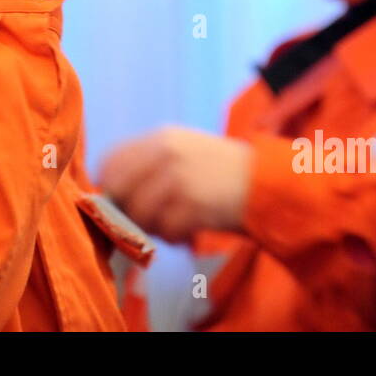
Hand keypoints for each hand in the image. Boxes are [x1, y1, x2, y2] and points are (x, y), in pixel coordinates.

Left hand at [99, 127, 252, 243]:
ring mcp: (180, 179)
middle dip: (127, 211)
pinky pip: (165, 231)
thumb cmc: (223, 172)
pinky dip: (173, 238)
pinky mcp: (194, 205)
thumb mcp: (186, 150)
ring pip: (139, 214)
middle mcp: (167, 153)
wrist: (267, 184)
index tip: (116, 199)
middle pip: (120, 190)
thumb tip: (111, 189)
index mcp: (163, 138)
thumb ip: (150, 163)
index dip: (108, 184)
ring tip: (172, 227)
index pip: (111, 159)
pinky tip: (187, 233)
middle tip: (145, 221)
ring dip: (152, 228)